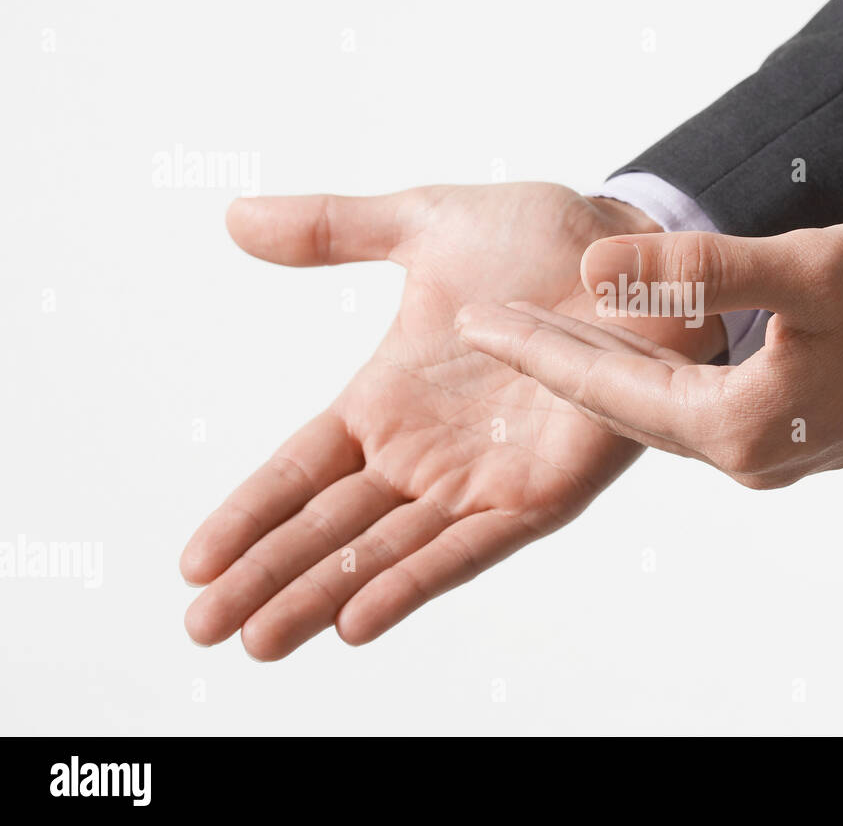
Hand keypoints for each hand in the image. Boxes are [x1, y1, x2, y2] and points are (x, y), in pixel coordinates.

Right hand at [181, 182, 724, 658]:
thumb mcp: (425, 225)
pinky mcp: (542, 490)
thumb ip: (336, 231)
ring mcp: (481, 477)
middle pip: (329, 525)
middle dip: (266, 576)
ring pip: (387, 549)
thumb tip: (237, 218)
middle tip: (201, 629)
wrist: (637, 245)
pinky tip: (357, 619)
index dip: (248, 514)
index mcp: (390, 399)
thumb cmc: (543, 237)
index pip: (300, 469)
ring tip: (260, 640)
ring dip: (324, 594)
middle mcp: (426, 452)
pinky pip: (471, 545)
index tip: (189, 563)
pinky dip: (416, 580)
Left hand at [455, 210, 842, 488]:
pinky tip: (640, 351)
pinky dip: (657, 380)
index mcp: (739, 426)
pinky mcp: (801, 435)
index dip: (537, 350)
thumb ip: (697, 268)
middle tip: (487, 330)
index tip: (475, 324)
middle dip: (555, 364)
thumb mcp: (805, 267)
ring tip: (547, 334)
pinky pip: (702, 411)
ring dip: (605, 373)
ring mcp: (776, 454)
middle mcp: (748, 456)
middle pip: (624, 408)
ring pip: (661, 412)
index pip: (608, 389)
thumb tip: (595, 265)